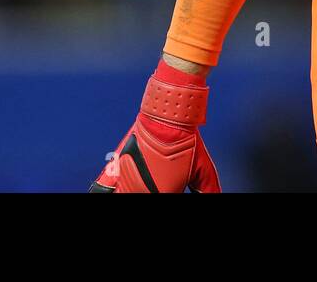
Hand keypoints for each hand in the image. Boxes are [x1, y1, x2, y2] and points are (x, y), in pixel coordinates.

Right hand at [89, 60, 220, 192]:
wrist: (166, 116)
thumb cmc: (185, 141)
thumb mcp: (202, 169)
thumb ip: (208, 189)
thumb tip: (211, 196)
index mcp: (163, 193)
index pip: (166, 201)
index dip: (173, 194)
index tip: (173, 189)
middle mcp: (141, 190)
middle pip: (139, 197)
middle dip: (151, 191)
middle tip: (158, 183)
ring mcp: (126, 181)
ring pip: (124, 195)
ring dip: (133, 191)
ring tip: (143, 185)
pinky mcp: (116, 170)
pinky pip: (104, 189)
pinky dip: (110, 191)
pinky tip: (116, 191)